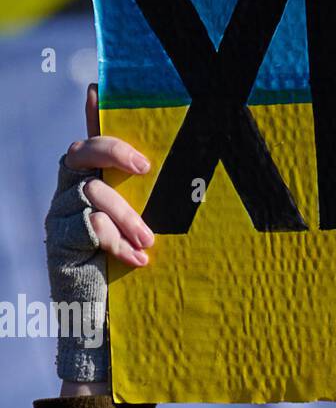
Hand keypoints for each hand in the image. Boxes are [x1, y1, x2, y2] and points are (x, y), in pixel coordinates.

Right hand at [46, 85, 153, 390]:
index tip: (100, 88)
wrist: (112, 320)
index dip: (94, 111)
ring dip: (127, 216)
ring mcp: (62, 216)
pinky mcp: (59, 243)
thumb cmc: (141, 266)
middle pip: (81, 151)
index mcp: (98, 179)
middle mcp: (73, 191)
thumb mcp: (157, 223)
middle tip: (146, 168)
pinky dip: (116, 242)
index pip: (93, 137)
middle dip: (114, 153)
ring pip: (90, 193)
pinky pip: (86, 227)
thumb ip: (162, 195)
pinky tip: (137, 260)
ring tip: (149, 242)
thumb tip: (204, 166)